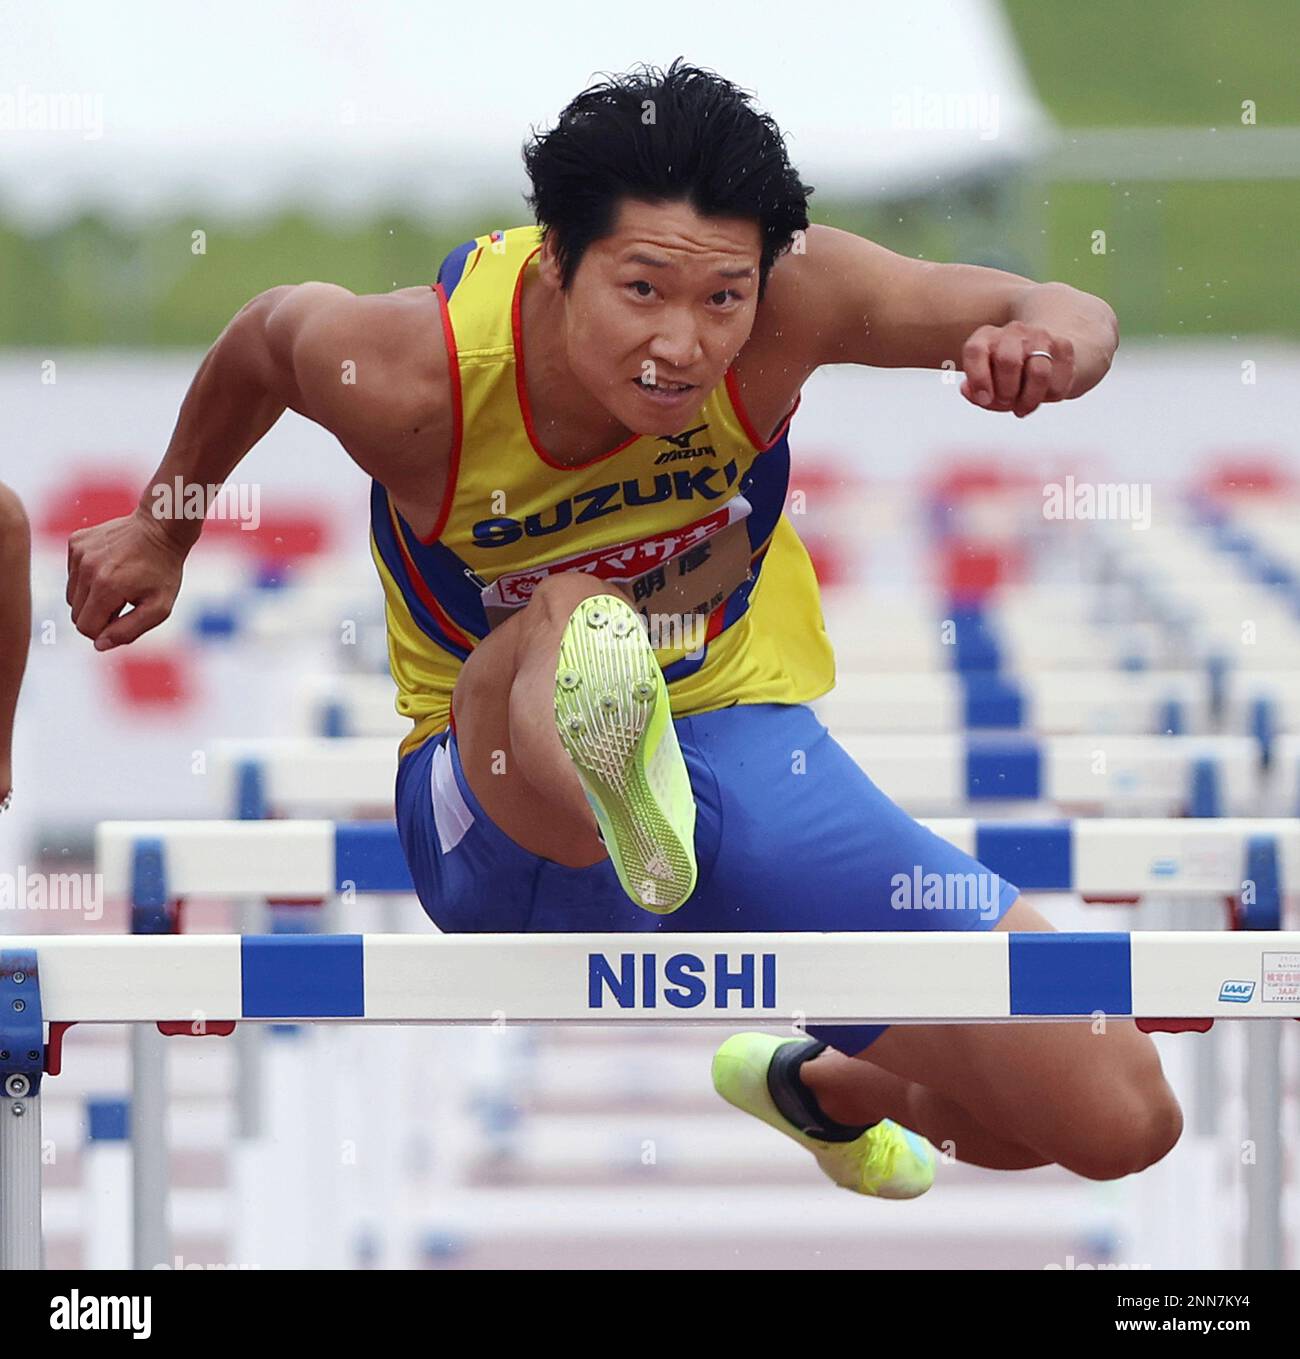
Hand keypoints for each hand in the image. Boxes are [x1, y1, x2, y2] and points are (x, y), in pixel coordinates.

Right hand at [67, 507, 186, 649]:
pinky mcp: (75, 542)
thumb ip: (129, 631)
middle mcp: (86, 569)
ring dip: (92, 597)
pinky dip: (87, 577)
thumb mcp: (159, 608)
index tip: (123, 618)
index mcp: (106, 587)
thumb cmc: (163, 572)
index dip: (104, 631)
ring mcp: (78, 553)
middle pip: (76, 614)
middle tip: (124, 600)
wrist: (161, 529)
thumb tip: (99, 645)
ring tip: (118, 584)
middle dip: (98, 615)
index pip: (86, 627)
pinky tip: (110, 567)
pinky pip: (72, 574)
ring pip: (71, 595)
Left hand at [959, 321, 1074, 417]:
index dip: (979, 379)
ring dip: (1029, 398)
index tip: (984, 399)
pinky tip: (1042, 396)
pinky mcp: (1064, 346)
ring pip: (1039, 373)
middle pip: (1008, 361)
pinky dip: (1050, 396)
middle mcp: (1012, 331)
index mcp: (985, 337)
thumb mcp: (984, 384)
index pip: (976, 351)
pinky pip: (1059, 380)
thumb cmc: (1002, 376)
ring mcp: (1040, 336)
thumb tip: (973, 392)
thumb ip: (974, 392)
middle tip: (1006, 403)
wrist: (1039, 356)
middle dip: (1006, 391)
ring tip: (1023, 407)